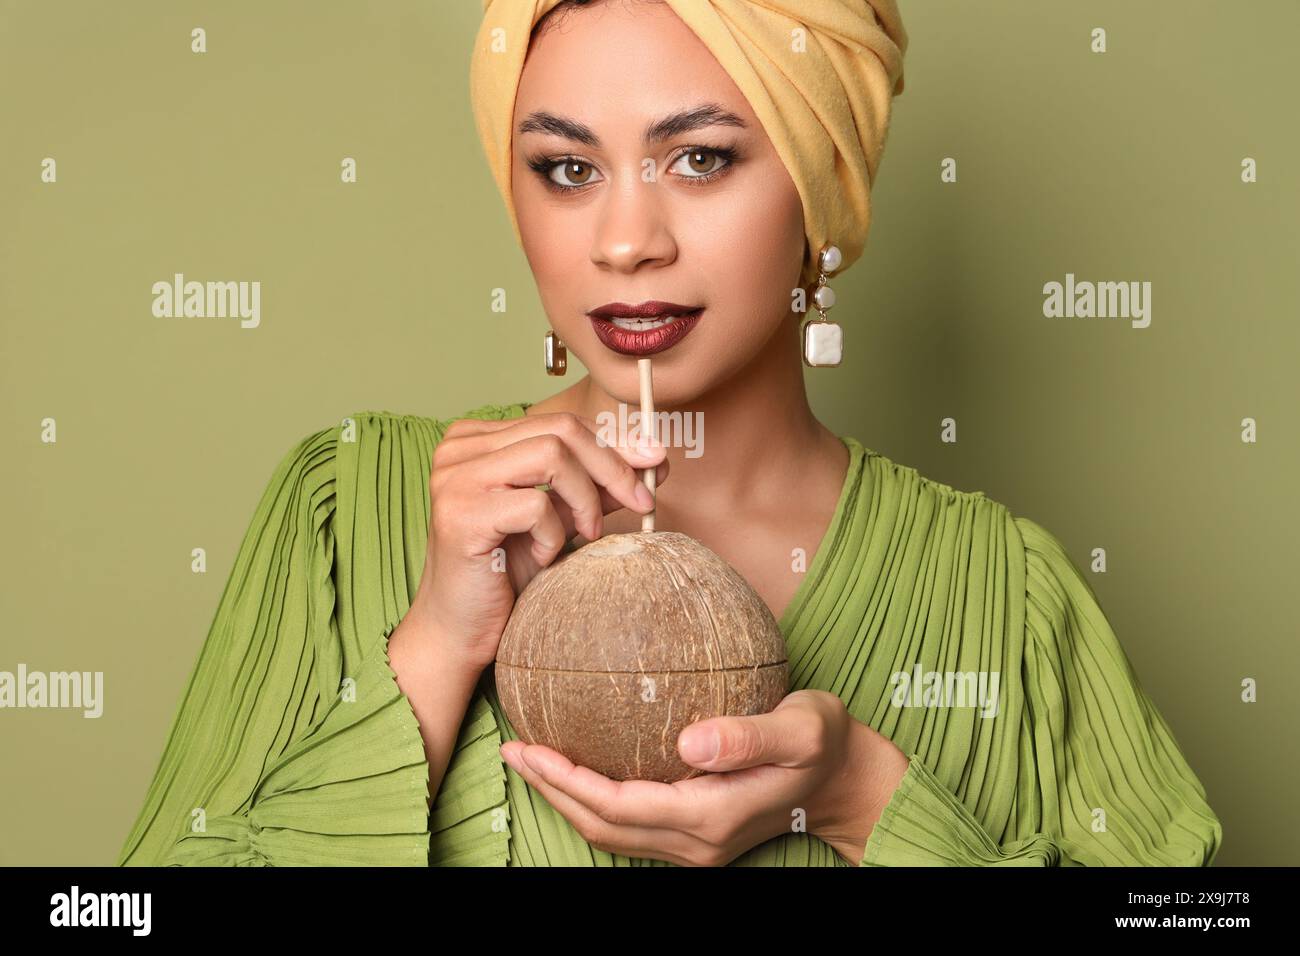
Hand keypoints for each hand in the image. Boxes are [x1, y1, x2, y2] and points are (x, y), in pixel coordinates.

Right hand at [403, 411, 668, 675]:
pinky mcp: (460, 514)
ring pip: (551, 456)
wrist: (460, 630)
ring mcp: (454, 478)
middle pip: (560, 430)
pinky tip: (543, 558)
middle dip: (612, 466)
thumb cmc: (505, 573)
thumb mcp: (560, 518)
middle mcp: (458, 448)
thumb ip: (595, 485)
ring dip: (586, 499)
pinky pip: (535, 506)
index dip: (614, 442)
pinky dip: (554, 534)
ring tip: (587, 534)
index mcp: (477, 439)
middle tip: (642, 502)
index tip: (656, 463)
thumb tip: (654, 459)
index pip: (560, 423)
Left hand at [499, 689, 910, 865]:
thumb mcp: (802, 728)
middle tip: (513, 748)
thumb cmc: (826, 744)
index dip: (565, 780)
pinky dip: (596, 799)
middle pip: (601, 826)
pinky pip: (630, 823)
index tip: (528, 744)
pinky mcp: (697, 834)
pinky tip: (581, 764)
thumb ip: (748, 735)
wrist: (848, 782)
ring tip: (533, 756)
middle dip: (551, 790)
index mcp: (710, 816)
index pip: (616, 805)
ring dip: (567, 797)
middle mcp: (696, 841)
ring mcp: (695, 844)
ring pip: (611, 831)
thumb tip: (688, 742)